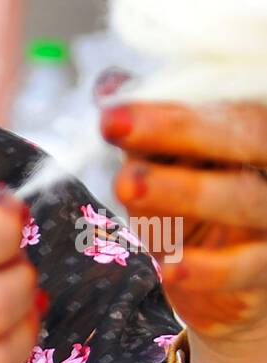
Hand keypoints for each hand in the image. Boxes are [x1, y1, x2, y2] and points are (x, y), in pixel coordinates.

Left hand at [102, 100, 266, 362]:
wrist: (221, 276)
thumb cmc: (193, 198)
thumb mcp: (167, 158)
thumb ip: (144, 126)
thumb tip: (110, 85)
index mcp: (254, 126)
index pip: (223, 103)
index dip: (168, 106)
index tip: (111, 113)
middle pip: (243, 135)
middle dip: (177, 128)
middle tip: (112, 125)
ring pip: (243, 197)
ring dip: (182, 190)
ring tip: (127, 184)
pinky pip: (245, 267)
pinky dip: (207, 269)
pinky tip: (167, 267)